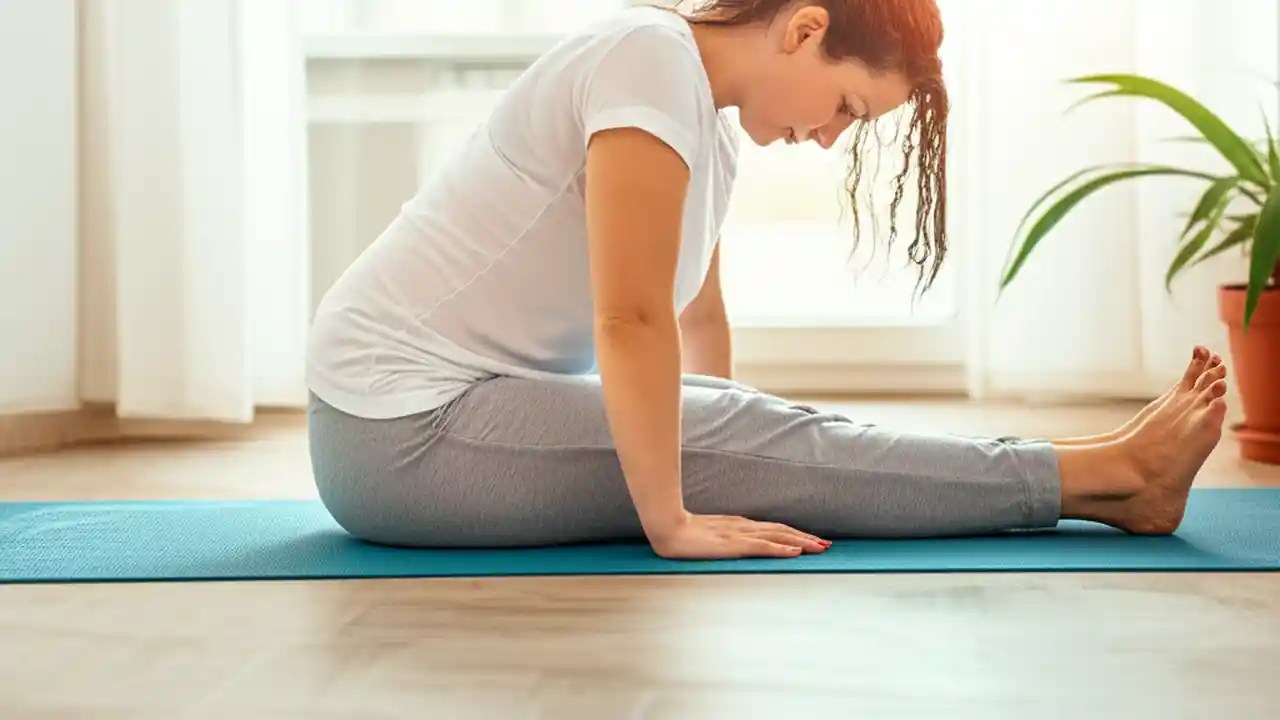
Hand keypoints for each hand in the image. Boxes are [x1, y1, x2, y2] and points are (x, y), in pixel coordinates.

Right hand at [648, 513, 831, 559]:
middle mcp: (744, 527)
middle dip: (806, 537)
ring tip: (820, 547)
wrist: (668, 527)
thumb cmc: (684, 532)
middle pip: (782, 531)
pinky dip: (781, 548)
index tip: (812, 539)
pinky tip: (795, 552)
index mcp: (739, 525)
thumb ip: (724, 536)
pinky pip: (762, 547)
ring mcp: (739, 535)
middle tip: (827, 544)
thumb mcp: (709, 534)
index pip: (773, 529)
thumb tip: (738, 542)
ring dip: (801, 542)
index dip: (795, 533)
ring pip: (778, 537)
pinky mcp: (733, 544)